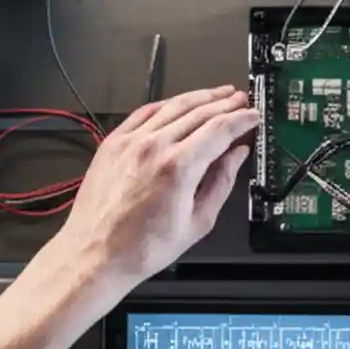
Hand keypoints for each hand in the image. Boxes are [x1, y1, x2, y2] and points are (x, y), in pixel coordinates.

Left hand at [56, 85, 257, 292]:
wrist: (96, 254)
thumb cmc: (143, 247)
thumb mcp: (198, 222)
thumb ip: (221, 182)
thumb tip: (237, 155)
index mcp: (179, 167)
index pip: (220, 129)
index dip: (242, 118)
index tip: (253, 115)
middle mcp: (154, 146)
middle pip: (199, 112)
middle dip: (225, 103)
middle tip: (241, 99)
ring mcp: (131, 141)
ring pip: (172, 106)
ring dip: (199, 98)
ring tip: (218, 95)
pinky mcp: (114, 142)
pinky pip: (144, 113)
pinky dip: (166, 104)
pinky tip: (178, 103)